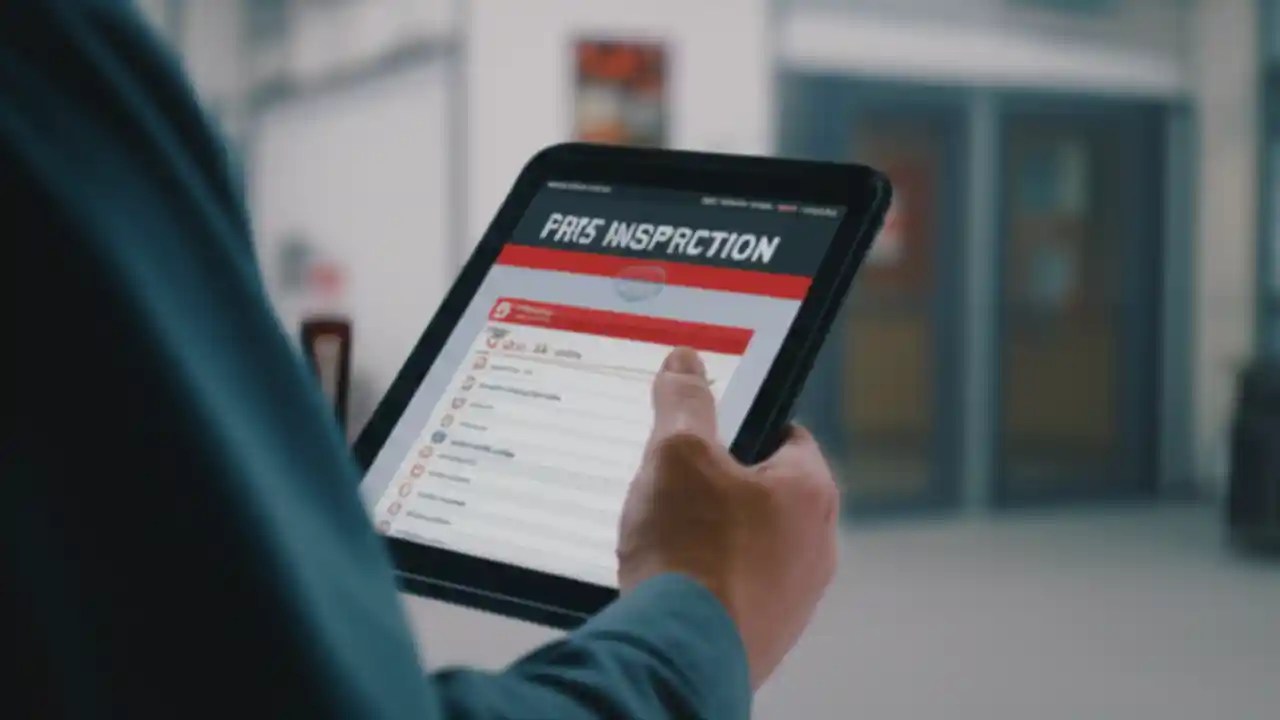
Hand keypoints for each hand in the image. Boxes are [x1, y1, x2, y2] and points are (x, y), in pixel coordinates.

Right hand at [617, 347, 839, 688]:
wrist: (681, 654)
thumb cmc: (691, 552)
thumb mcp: (678, 453)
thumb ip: (683, 401)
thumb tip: (685, 362)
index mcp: (810, 490)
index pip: (785, 433)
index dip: (741, 423)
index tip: (707, 429)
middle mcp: (817, 544)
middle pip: (764, 490)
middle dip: (717, 484)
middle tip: (674, 486)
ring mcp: (795, 595)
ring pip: (749, 543)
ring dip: (710, 535)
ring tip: (666, 538)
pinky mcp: (766, 632)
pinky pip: (735, 588)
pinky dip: (705, 580)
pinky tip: (671, 582)